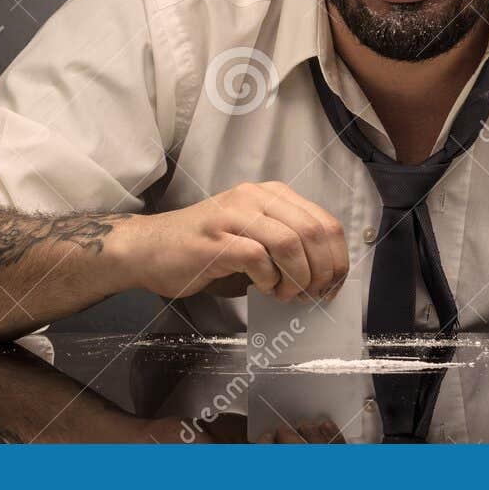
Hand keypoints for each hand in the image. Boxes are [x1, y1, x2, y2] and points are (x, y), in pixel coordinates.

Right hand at [120, 181, 349, 302]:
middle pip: (313, 232)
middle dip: (321, 272)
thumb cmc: (205, 248)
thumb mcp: (254, 235)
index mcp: (271, 194)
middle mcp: (256, 197)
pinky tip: (263, 289)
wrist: (150, 248)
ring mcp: (235, 216)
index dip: (337, 258)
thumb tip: (322, 276)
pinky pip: (258, 258)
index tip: (334, 285)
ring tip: (286, 294)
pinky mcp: (216, 240)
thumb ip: (286, 245)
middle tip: (312, 295)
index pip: (325, 222)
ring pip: (290, 242)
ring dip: (297, 278)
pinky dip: (269, 280)